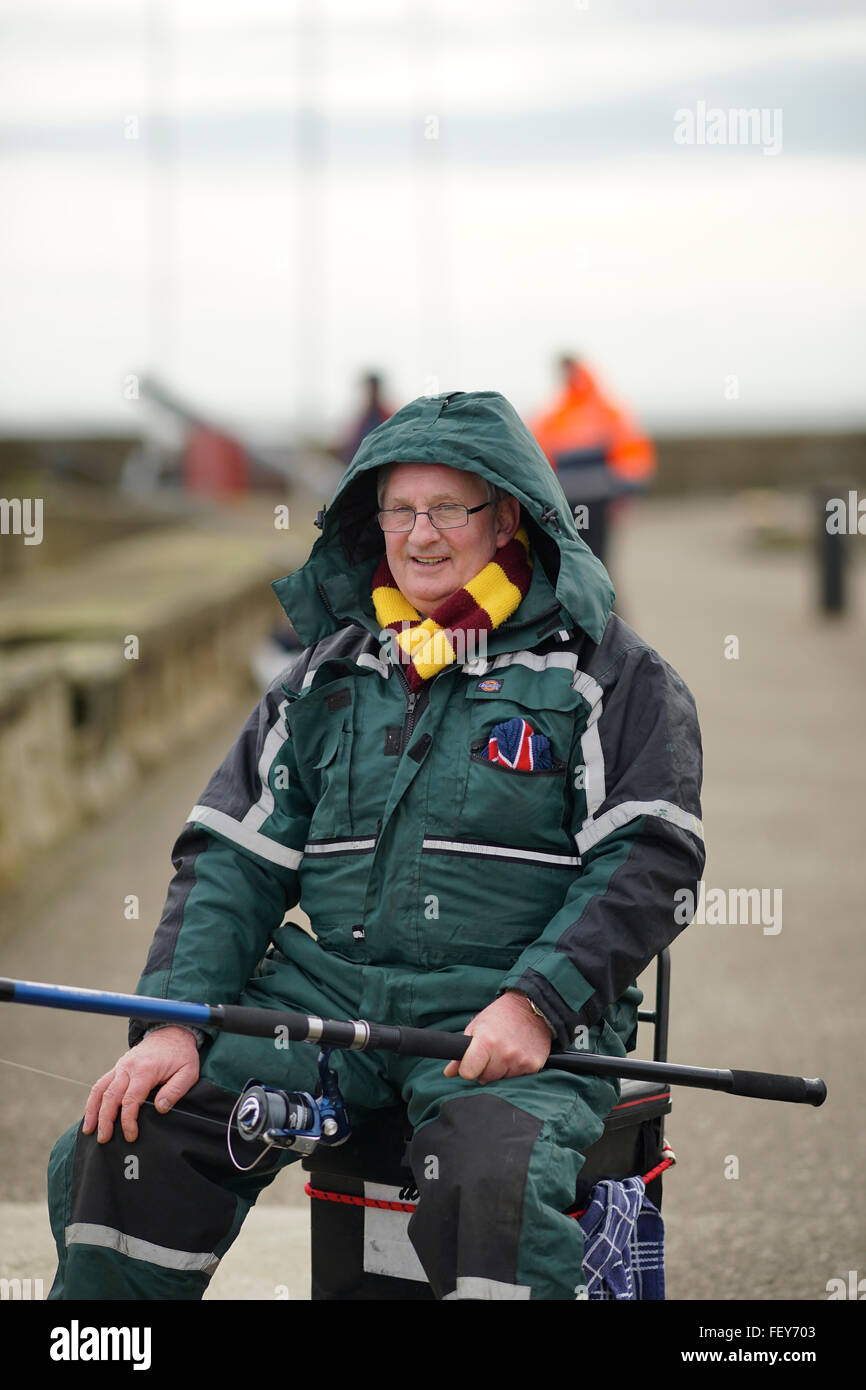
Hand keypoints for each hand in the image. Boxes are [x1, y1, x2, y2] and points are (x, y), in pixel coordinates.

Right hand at [82, 1027, 199, 1143]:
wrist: (172, 1032)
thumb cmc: (181, 1055)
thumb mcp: (188, 1072)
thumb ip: (176, 1090)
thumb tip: (160, 1108)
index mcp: (145, 1070)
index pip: (131, 1099)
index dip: (128, 1120)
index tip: (130, 1136)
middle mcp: (128, 1067)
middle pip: (110, 1096)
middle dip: (105, 1120)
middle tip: (104, 1139)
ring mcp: (121, 1066)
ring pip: (100, 1089)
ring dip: (92, 1111)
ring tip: (88, 1130)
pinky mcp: (118, 1068)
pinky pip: (101, 1084)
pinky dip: (93, 1100)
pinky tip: (90, 1114)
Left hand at [443, 992, 551, 1084]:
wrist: (531, 1007)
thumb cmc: (500, 1015)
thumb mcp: (476, 1027)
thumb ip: (461, 1051)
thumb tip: (448, 1073)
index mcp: (486, 1042)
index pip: (468, 1073)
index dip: (466, 1069)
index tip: (470, 1063)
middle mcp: (504, 1053)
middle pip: (485, 1078)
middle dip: (484, 1069)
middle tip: (491, 1052)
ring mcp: (521, 1061)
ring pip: (501, 1079)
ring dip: (500, 1069)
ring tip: (505, 1050)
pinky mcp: (534, 1066)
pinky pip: (518, 1077)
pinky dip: (515, 1069)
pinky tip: (517, 1053)